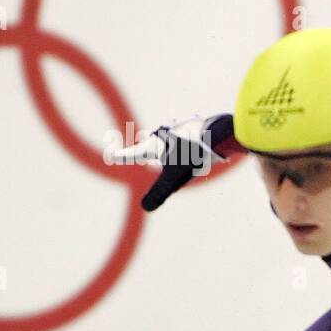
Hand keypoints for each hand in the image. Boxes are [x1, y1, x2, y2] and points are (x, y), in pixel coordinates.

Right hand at [121, 114, 236, 211]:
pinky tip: (195, 141)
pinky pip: (189, 132)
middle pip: (152, 140)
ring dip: (169, 139)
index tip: (112, 156)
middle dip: (148, 144)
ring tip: (170, 143)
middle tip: (142, 143)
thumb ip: (159, 192)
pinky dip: (189, 138)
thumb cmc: (193, 155)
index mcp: (155, 143)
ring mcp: (181, 125)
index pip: (135, 154)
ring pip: (170, 133)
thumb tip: (145, 207)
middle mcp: (165, 131)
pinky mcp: (197, 123)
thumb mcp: (175, 177)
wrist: (218, 133)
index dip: (124, 157)